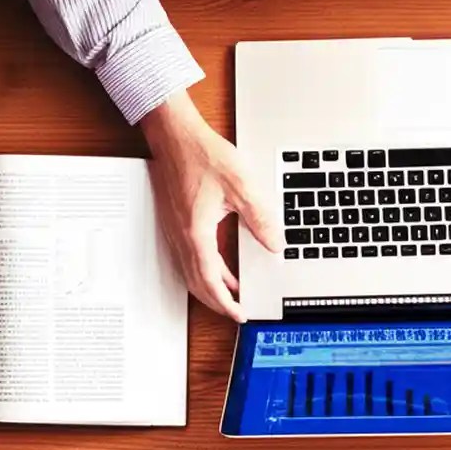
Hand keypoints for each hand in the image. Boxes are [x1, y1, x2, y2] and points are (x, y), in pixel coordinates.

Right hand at [140, 92, 279, 321]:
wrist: (175, 135)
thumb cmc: (202, 155)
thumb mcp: (242, 187)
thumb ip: (261, 220)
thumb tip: (275, 243)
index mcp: (197, 233)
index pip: (210, 281)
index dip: (226, 303)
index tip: (239, 314)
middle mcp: (181, 236)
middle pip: (197, 283)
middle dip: (217, 302)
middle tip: (236, 312)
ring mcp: (175, 230)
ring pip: (191, 272)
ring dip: (210, 287)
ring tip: (233, 293)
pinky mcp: (176, 222)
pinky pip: (188, 257)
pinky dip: (204, 270)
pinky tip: (219, 265)